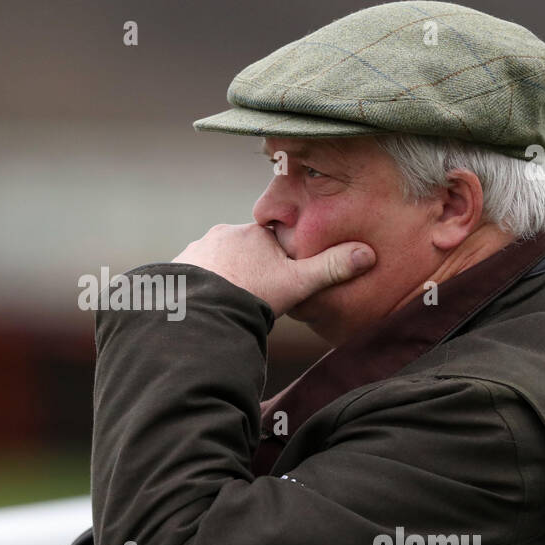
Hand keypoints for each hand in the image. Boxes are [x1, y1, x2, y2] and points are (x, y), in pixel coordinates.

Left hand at [173, 223, 374, 317]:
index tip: (276, 282)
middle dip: (248, 271)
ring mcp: (197, 250)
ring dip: (222, 280)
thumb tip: (368, 254)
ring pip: (216, 263)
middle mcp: (223, 234)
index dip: (277, 261)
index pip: (271, 241)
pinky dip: (200, 289)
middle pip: (242, 251)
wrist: (202, 311)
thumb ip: (331, 269)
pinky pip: (192, 276)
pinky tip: (205, 308)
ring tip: (229, 306)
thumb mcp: (298, 283)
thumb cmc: (253, 294)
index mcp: (253, 234)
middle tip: (253, 298)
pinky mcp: (176, 268)